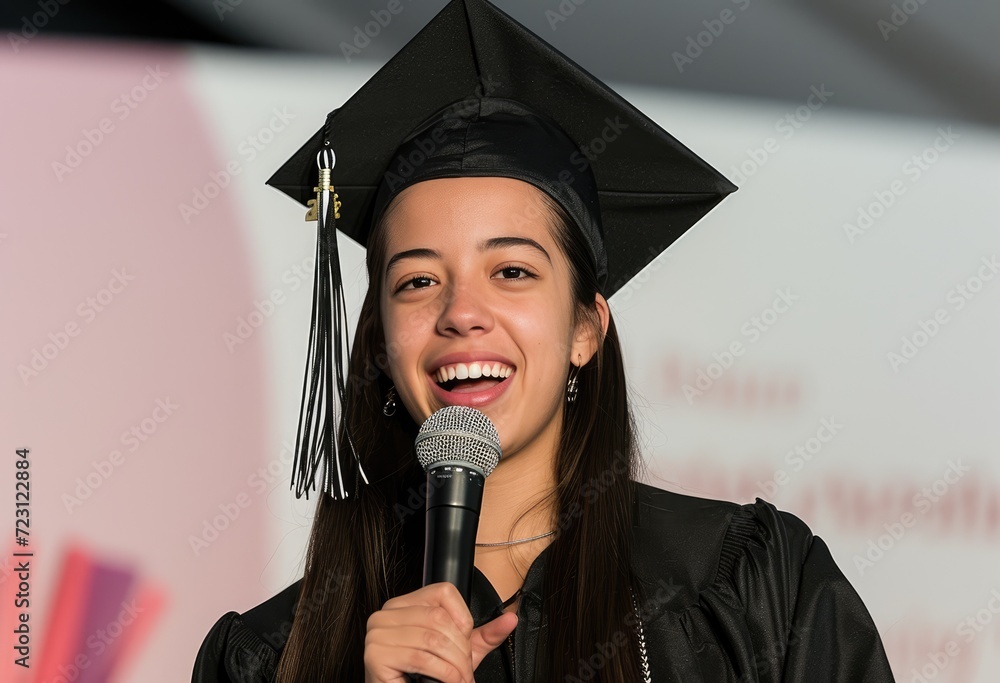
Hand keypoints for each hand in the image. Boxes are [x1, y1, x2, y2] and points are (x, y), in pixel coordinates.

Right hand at [364, 582, 517, 682]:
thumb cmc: (422, 677)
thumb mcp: (458, 652)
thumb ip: (483, 635)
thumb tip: (511, 619)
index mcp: (403, 604)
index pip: (443, 592)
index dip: (462, 618)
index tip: (465, 643)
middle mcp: (387, 613)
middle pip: (439, 618)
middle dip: (461, 650)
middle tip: (466, 671)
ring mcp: (378, 632)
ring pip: (433, 639)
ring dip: (455, 666)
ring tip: (460, 680)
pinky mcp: (376, 655)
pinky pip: (421, 658)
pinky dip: (444, 674)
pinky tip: (450, 682)